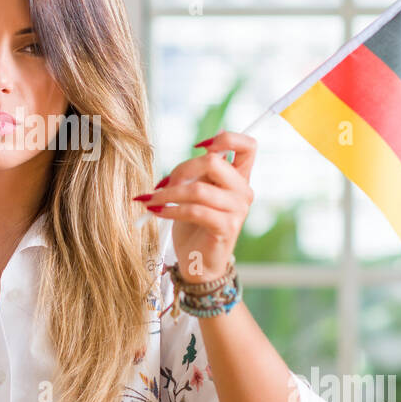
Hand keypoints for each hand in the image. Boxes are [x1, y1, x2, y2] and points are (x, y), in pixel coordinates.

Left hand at [133, 130, 255, 282]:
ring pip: (198, 189)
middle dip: (181, 169)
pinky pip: (194, 211)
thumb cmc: (194, 225)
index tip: (199, 147)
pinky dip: (170, 210)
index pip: (248, 145)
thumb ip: (197, 174)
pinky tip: (158, 212)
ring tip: (152, 200)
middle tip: (163, 184)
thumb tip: (186, 160)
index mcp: (239, 177)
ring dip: (168, 194)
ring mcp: (238, 210)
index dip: (225, 138)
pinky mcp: (226, 227)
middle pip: (214, 161)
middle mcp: (243, 191)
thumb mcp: (196, 192)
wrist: (198, 262)